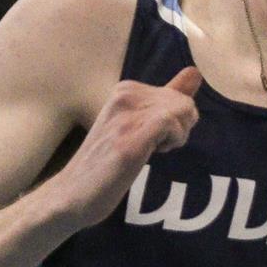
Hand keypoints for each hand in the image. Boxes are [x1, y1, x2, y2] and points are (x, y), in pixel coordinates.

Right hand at [50, 66, 201, 227]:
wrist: (71, 193)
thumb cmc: (106, 163)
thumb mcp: (139, 123)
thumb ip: (168, 99)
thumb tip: (195, 72)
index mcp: (126, 90)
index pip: (176, 96)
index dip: (175, 121)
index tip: (154, 137)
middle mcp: (125, 96)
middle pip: (183, 103)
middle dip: (179, 129)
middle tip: (154, 147)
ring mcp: (126, 116)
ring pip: (180, 111)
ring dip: (176, 138)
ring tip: (151, 151)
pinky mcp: (129, 139)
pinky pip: (170, 124)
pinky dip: (172, 141)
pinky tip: (154, 153)